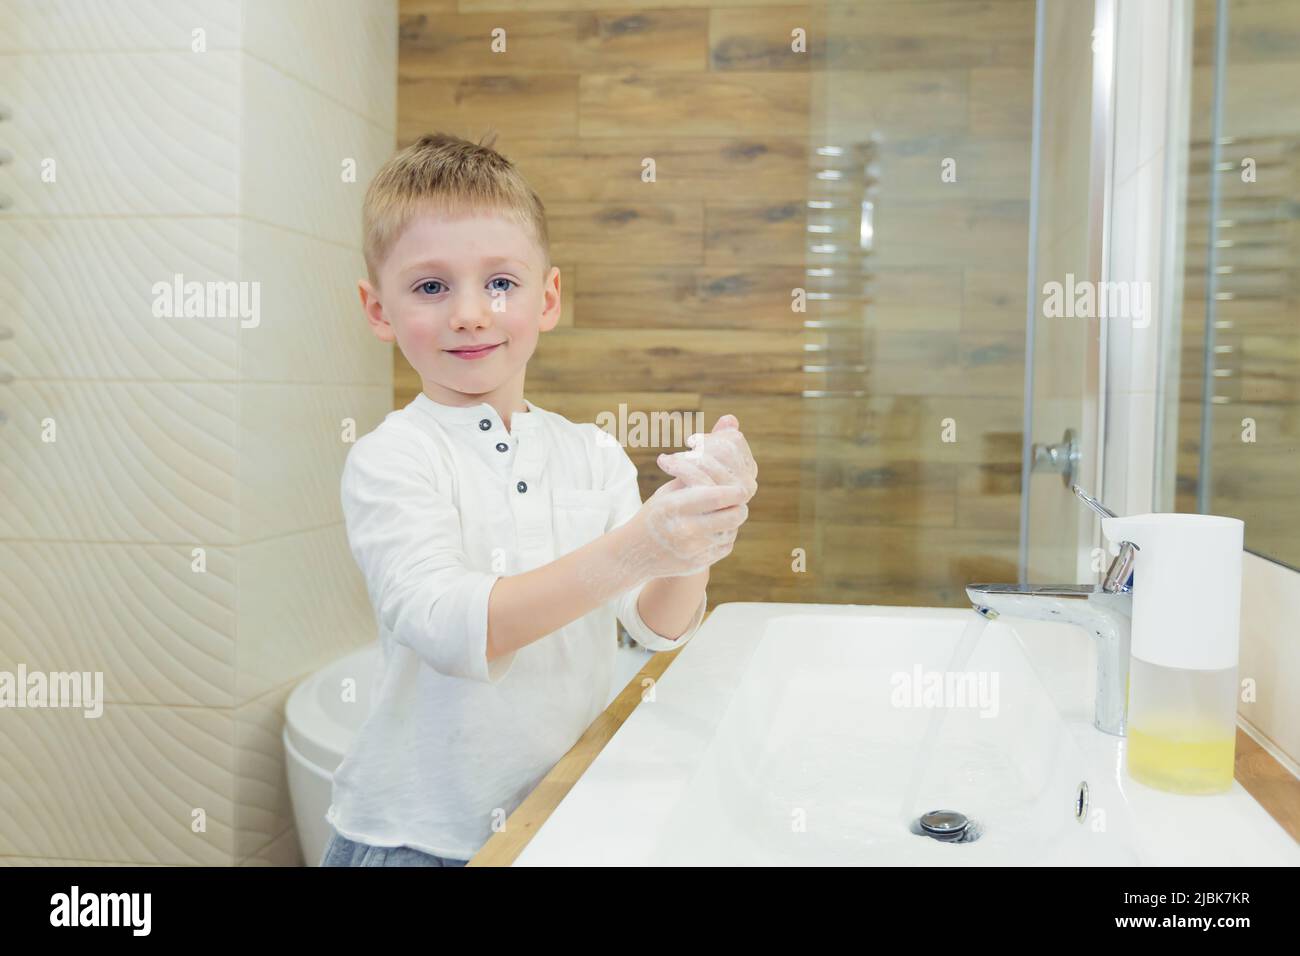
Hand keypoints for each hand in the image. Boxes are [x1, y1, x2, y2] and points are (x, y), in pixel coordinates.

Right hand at [623, 481, 748, 578]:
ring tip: (722, 515)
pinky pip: (725, 547)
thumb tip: (727, 470)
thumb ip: (695, 480)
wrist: (635, 552)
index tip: (740, 488)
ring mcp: (693, 550)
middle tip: (738, 502)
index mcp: (675, 506)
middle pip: (733, 516)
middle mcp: (685, 530)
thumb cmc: (655, 514)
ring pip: (731, 532)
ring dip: (731, 522)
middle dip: (740, 507)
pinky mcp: (698, 563)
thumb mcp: (667, 492)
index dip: (735, 491)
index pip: (717, 496)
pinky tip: (714, 531)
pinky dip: (724, 537)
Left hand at [656, 415, 757, 501]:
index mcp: (748, 470)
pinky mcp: (719, 507)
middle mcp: (748, 485)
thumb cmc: (694, 489)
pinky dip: (679, 466)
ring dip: (686, 457)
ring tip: (669, 459)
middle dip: (700, 446)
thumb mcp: (705, 462)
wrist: (684, 524)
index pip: (734, 441)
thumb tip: (729, 418)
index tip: (691, 441)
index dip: (712, 437)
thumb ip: (719, 440)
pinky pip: (700, 478)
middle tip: (682, 449)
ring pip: (710, 463)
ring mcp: (737, 499)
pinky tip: (663, 462)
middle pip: (724, 450)